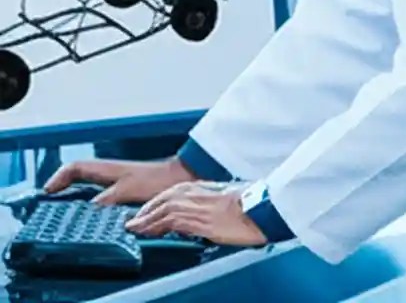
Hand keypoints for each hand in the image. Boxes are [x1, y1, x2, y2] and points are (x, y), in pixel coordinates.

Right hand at [44, 157, 195, 204]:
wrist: (182, 179)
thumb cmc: (158, 181)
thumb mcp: (128, 191)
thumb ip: (106, 200)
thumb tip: (87, 210)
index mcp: (107, 169)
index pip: (74, 168)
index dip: (58, 178)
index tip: (47, 192)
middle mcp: (110, 173)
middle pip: (78, 177)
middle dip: (63, 189)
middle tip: (52, 207)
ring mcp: (118, 182)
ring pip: (89, 188)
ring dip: (77, 198)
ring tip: (68, 216)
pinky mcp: (127, 191)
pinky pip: (102, 197)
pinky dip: (93, 206)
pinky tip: (95, 219)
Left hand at [125, 181, 264, 246]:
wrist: (257, 207)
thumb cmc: (249, 201)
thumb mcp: (227, 196)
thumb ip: (211, 201)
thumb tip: (207, 212)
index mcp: (199, 186)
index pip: (169, 195)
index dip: (155, 204)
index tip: (146, 212)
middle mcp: (191, 194)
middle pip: (160, 202)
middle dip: (145, 213)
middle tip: (133, 223)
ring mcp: (191, 206)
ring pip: (159, 213)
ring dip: (145, 222)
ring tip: (135, 229)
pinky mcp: (193, 221)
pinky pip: (166, 224)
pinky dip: (154, 227)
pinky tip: (147, 233)